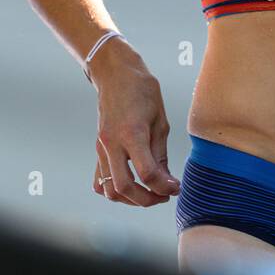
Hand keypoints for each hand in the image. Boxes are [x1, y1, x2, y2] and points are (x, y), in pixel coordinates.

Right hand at [90, 50, 180, 205]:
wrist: (116, 74)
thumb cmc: (143, 92)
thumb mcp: (160, 121)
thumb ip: (160, 154)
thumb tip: (167, 181)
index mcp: (132, 133)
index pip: (146, 173)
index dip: (163, 187)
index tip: (176, 188)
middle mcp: (112, 143)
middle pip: (123, 188)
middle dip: (146, 200)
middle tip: (164, 196)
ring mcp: (101, 147)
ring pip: (109, 189)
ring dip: (130, 199)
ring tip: (150, 192)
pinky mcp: (98, 148)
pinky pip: (100, 180)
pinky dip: (114, 190)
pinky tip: (132, 184)